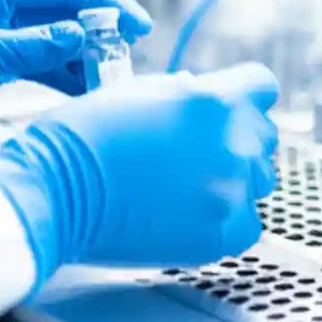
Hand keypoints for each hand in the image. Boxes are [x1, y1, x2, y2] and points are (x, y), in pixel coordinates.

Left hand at [0, 0, 153, 177]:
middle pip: (61, 12)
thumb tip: (80, 36)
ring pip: (54, 41)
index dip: (101, 2)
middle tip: (132, 54)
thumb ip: (28, 48)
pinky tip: (88, 92)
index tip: (135, 22)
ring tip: (115, 79)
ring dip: (83, 58)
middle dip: (97, 31)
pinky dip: (63, 78)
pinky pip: (39, 67)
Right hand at [0, 63, 278, 289]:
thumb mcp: (136, 91)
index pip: (261, 86)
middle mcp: (233, 143)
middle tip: (192, 151)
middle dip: (233, 137)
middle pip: (262, 134)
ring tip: (183, 184)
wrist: (59, 191)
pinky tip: (186, 212)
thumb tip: (201, 96)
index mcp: (213, 99)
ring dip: (229, 178)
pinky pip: (245, 223)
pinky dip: (222, 219)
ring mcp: (231, 191)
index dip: (241, 95)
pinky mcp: (222, 234)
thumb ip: (183, 93)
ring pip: (256, 180)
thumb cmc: (82, 138)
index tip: (227, 107)